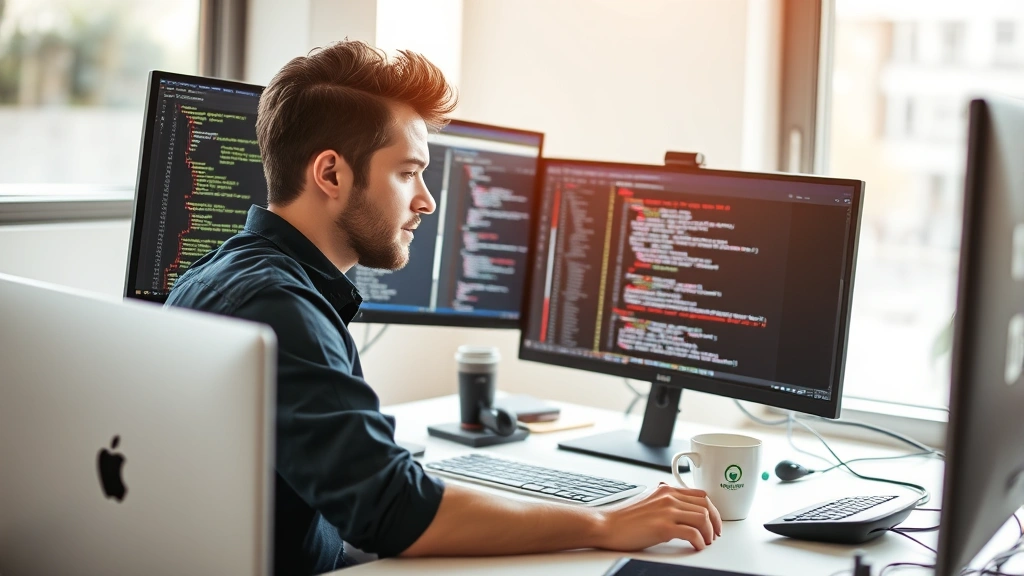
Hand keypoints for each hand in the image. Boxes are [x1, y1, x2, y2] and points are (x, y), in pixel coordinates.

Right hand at [593, 483, 722, 550]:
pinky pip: (692, 533)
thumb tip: (676, 500)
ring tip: (705, 542)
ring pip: (702, 518)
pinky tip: (696, 546)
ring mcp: (666, 511)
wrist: (606, 525)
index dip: (712, 510)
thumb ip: (664, 498)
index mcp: (666, 490)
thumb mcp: (648, 500)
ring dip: (708, 533)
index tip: (714, 521)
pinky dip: (699, 542)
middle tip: (714, 534)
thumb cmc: (624, 517)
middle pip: (706, 506)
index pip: (701, 495)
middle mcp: (669, 497)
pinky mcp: (663, 527)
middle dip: (715, 522)